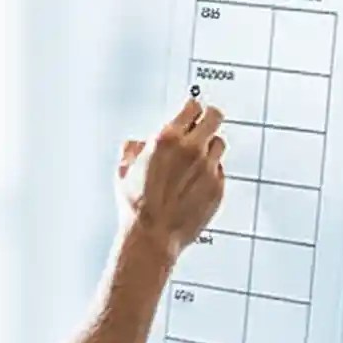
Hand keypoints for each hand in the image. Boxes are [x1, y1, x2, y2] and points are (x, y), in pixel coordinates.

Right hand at [115, 98, 225, 258]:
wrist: (152, 236)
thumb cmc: (135, 205)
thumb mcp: (123, 170)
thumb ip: (133, 150)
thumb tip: (138, 144)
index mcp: (167, 139)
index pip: (192, 107)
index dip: (192, 108)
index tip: (191, 113)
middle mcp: (191, 150)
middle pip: (215, 117)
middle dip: (210, 117)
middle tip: (206, 123)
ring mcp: (208, 169)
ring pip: (219, 144)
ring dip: (209, 147)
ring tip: (197, 159)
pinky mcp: (218, 188)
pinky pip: (219, 171)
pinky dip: (210, 172)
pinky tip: (196, 183)